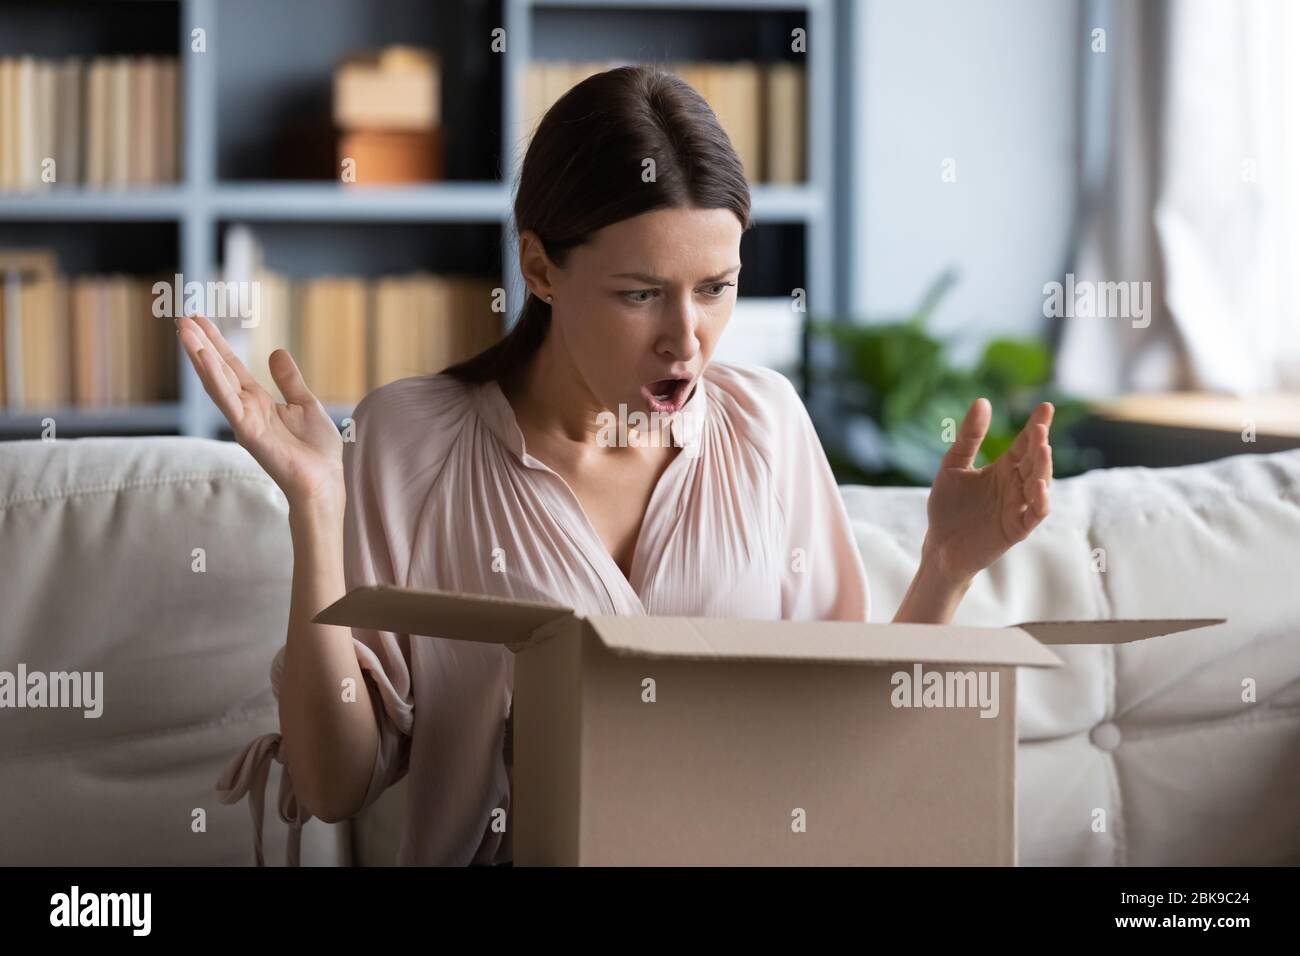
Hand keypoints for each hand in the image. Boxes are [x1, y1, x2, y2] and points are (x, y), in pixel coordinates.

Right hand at [176, 314, 343, 510]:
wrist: (324, 479)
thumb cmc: (316, 449)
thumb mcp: (304, 403)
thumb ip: (288, 380)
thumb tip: (276, 352)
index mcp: (258, 400)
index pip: (231, 365)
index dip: (215, 342)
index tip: (198, 319)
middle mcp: (245, 407)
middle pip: (218, 369)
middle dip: (200, 344)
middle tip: (180, 317)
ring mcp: (243, 419)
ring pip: (216, 381)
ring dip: (199, 354)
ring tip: (183, 329)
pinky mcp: (247, 431)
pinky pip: (228, 401)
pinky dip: (215, 378)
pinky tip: (204, 356)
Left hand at [921, 398, 1053, 585]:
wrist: (938, 546)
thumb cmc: (947, 507)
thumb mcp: (953, 466)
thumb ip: (968, 437)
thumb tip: (983, 401)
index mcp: (1003, 469)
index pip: (1025, 444)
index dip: (1035, 425)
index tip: (1045, 406)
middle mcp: (1015, 486)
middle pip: (1035, 461)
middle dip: (1039, 444)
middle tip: (1040, 429)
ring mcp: (1018, 507)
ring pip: (1040, 484)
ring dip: (1043, 468)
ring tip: (1043, 449)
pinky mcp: (1015, 529)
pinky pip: (1034, 514)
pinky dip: (1040, 501)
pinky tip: (1038, 486)